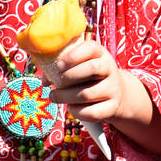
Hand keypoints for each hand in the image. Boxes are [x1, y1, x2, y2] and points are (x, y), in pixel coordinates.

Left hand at [47, 37, 160, 155]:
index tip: (58, 65)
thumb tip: (45, 80)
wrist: (115, 93)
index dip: (73, 56)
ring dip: (65, 97)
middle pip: (92, 68)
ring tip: (54, 96)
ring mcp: (113, 88)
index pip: (91, 48)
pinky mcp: (112, 107)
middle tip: (56, 83)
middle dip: (69, 77)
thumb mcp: (79, 65)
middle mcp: (110, 68)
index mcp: (100, 53)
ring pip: (87, 94)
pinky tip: (70, 107)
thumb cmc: (88, 77)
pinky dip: (76, 111)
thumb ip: (61, 67)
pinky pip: (92, 112)